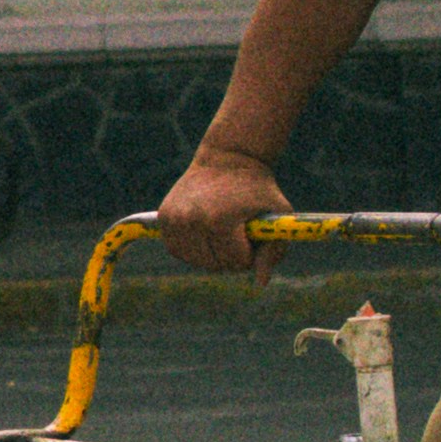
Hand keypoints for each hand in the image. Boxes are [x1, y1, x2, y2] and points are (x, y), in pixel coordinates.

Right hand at [159, 149, 289, 273]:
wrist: (228, 157)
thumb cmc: (257, 188)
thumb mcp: (276, 214)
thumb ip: (273, 250)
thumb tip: (261, 284)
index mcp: (219, 222)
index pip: (237, 262)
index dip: (250, 250)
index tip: (251, 230)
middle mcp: (192, 221)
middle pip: (216, 265)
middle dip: (231, 254)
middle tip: (237, 228)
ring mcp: (175, 220)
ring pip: (196, 261)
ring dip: (211, 252)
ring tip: (221, 227)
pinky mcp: (164, 218)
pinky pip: (178, 250)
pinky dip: (192, 247)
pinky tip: (204, 230)